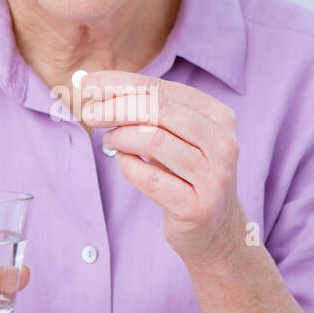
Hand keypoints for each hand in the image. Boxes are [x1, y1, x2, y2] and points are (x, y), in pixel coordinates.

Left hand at [81, 71, 244, 267]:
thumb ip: (145, 109)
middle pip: (158, 110)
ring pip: (153, 141)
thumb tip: (92, 85)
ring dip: (120, 137)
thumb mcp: (175, 135)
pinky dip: (127, 166)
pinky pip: (149, 178)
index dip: (122, 84)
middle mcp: (223, 143)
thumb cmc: (186, 172)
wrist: (215, 227)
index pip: (163, 89)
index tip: (90, 85)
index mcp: (220, 116)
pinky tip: (125, 163)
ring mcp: (214, 177)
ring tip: (110, 141)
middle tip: (90, 113)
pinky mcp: (197, 207)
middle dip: (116, 107)